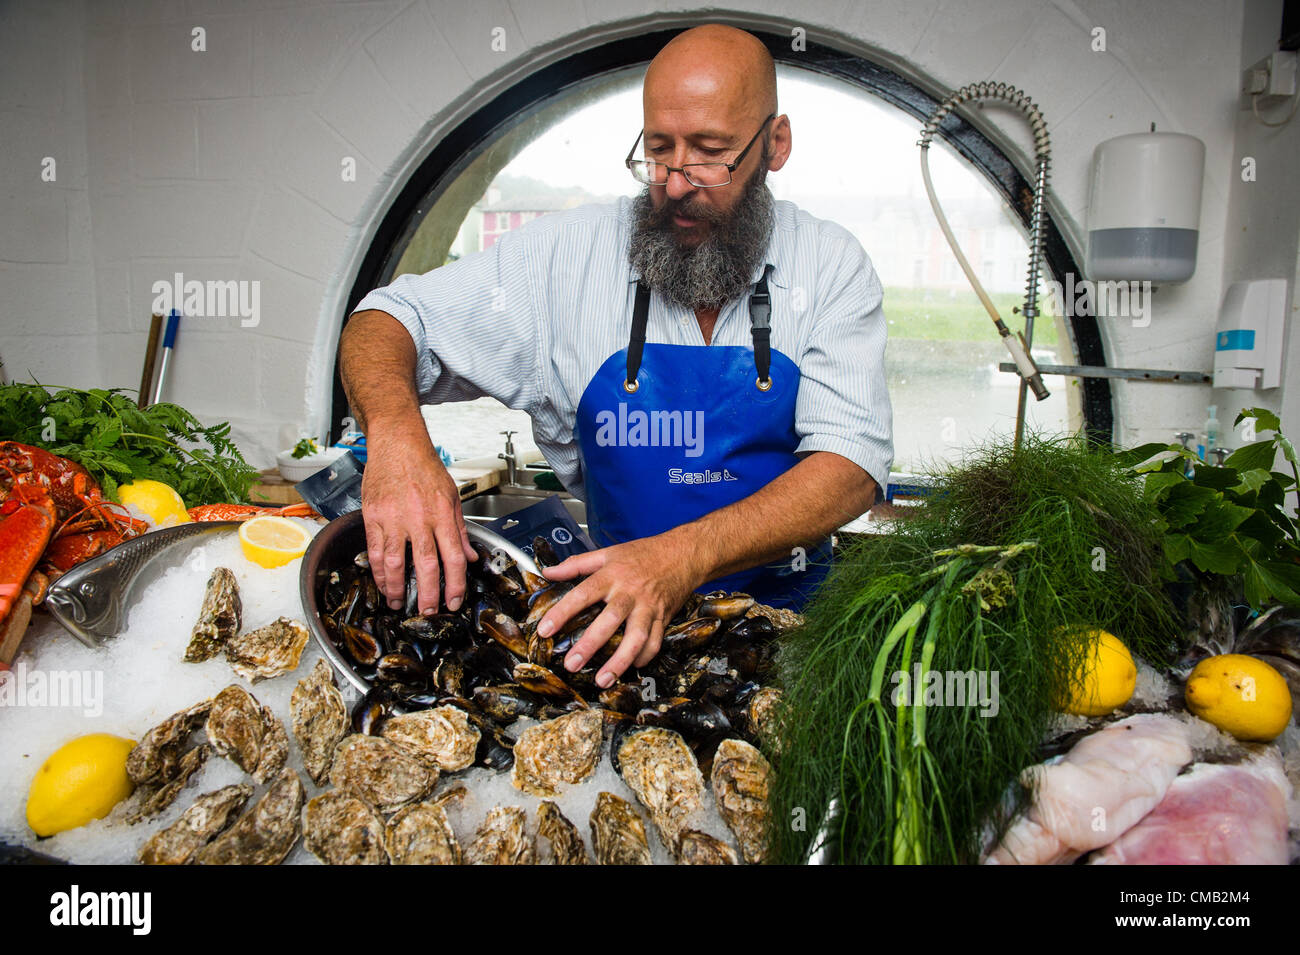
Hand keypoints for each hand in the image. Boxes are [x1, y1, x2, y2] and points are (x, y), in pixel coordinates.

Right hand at [360, 433, 475, 614]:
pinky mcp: (373, 516)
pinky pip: (375, 551)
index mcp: (443, 514)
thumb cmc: (425, 467)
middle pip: (427, 566)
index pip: (454, 558)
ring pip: (396, 563)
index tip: (454, 600)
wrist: (397, 444)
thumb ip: (460, 530)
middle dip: (428, 594)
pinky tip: (383, 583)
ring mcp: (394, 519)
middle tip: (429, 611)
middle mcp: (419, 518)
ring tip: (400, 603)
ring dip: (398, 588)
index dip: (455, 584)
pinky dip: (379, 572)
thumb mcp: (452, 496)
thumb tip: (471, 557)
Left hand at [536, 530, 705, 687]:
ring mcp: (649, 607)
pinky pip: (655, 642)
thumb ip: (576, 564)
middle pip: (610, 620)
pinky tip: (630, 668)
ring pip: (636, 637)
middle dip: (590, 644)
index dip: (562, 612)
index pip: (583, 593)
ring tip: (602, 680)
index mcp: (612, 575)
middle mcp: (630, 593)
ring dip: (620, 661)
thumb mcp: (607, 553)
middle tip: (571, 664)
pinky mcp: (663, 618)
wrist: (682, 554)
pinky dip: (643, 657)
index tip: (544, 630)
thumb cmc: (642, 554)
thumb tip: (548, 572)